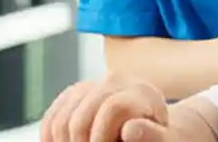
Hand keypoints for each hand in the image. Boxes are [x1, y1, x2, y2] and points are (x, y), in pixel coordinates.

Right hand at [40, 74, 170, 141]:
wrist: (154, 130)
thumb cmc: (162, 140)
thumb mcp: (166, 140)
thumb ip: (152, 136)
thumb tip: (130, 130)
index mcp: (141, 91)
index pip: (111, 108)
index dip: (102, 139)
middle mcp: (116, 81)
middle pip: (81, 117)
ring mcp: (92, 85)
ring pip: (61, 118)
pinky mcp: (74, 95)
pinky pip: (52, 117)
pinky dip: (51, 138)